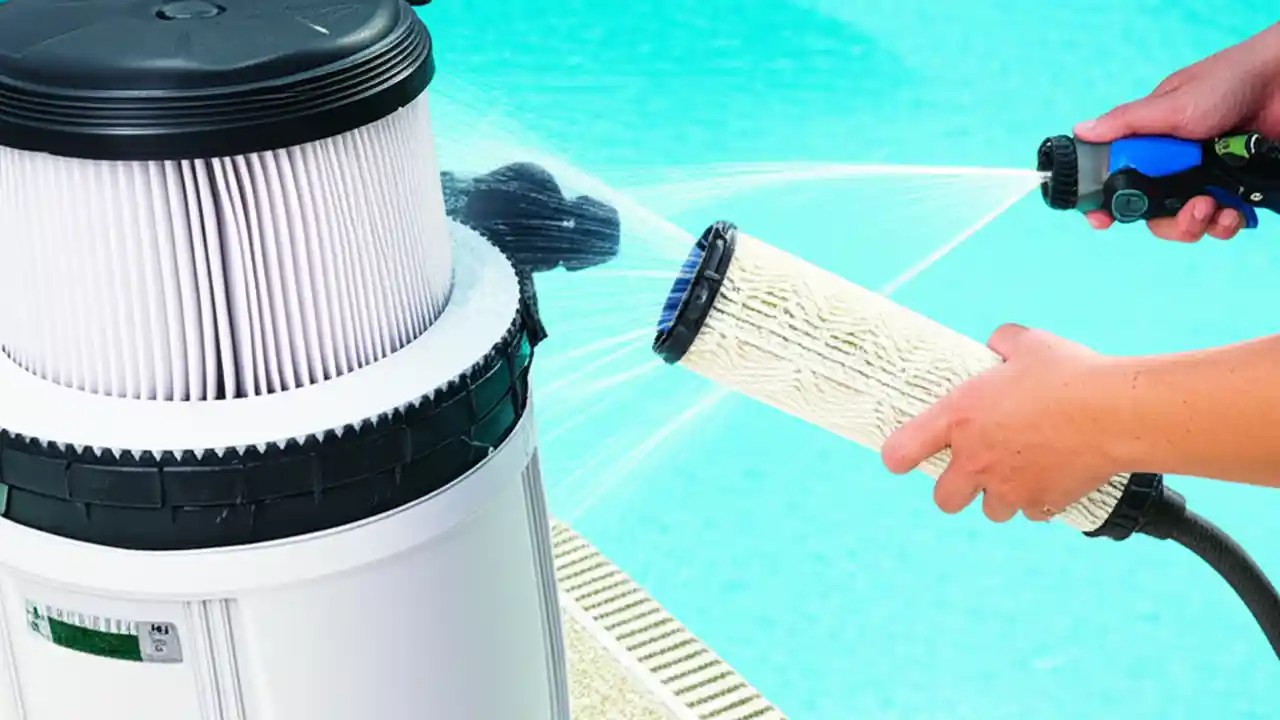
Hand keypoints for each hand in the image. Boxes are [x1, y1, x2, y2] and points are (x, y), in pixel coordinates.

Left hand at [880, 324, 1123, 522]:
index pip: (901, 451)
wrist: (1117, 412)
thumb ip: (1002, 343)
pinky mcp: (1041, 504)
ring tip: (1020, 471)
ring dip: (1000, 497)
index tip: (900, 459)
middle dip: (955, 490)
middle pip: (943, 499)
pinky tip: (1053, 477)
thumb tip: (997, 343)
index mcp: (960, 417)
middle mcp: (976, 459)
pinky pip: (1031, 513)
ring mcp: (1008, 487)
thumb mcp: (1029, 344)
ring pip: (990, 510)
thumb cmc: (1071, 373)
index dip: (898, 457)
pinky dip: (1038, 501)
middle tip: (972, 473)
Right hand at [1076, 22, 1279, 241]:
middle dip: (1167, 221)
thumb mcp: (1172, 103)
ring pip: (1184, 222)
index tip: (1103, 220)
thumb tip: (1081, 130)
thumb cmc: (1230, 82)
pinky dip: (1226, 224)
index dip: (1108, 203)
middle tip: (1191, 210)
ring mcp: (1204, 179)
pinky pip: (1219, 224)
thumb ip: (1127, 123)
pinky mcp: (1234, 189)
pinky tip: (1236, 211)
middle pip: (1151, 212)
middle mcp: (1174, 164)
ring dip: (1197, 225)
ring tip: (1216, 209)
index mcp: (1151, 144)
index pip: (1117, 179)